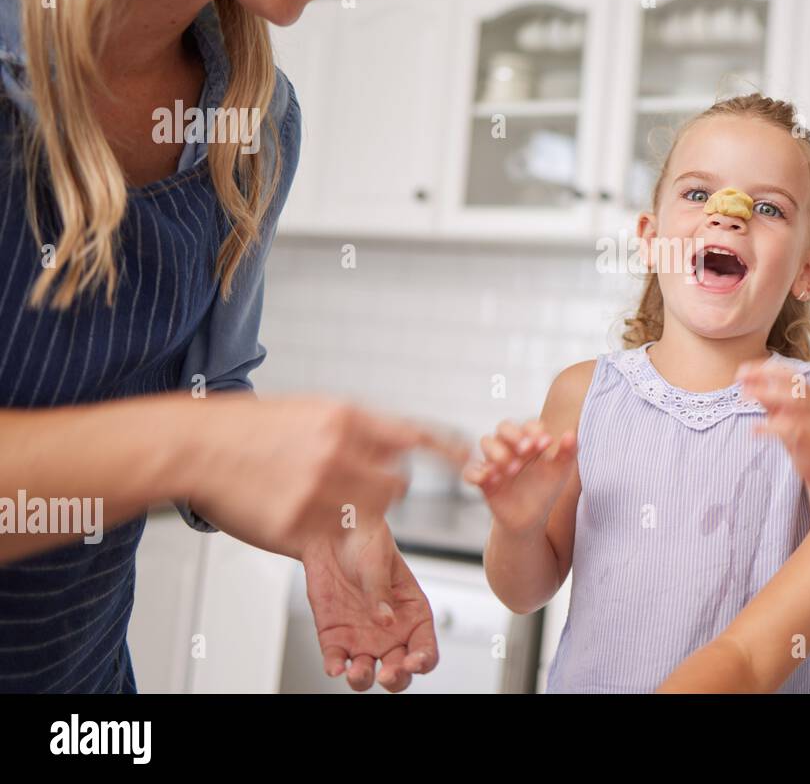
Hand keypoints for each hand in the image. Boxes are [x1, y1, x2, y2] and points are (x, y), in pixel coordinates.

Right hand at [186, 395, 470, 558]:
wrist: (194, 447)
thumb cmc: (247, 430)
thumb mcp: (308, 411)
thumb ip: (352, 431)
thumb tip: (391, 447)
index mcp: (344, 418)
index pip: (411, 436)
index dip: (444, 449)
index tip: (467, 459)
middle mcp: (338, 452)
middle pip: (395, 486)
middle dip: (383, 492)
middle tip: (352, 490)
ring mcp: (319, 491)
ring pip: (369, 518)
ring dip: (357, 518)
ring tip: (323, 506)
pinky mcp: (297, 526)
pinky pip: (334, 544)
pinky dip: (328, 543)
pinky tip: (304, 527)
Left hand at [302, 521, 436, 692]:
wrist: (329, 534)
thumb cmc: (365, 541)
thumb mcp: (377, 561)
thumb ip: (380, 592)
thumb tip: (384, 620)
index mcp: (412, 613)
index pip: (425, 648)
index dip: (423, 660)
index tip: (413, 661)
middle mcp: (390, 632)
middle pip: (400, 670)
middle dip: (396, 678)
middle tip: (388, 673)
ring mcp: (362, 637)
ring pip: (367, 672)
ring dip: (363, 678)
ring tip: (357, 671)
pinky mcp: (335, 636)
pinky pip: (336, 659)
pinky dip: (335, 667)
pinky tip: (335, 666)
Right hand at [463, 418, 576, 534]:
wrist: (531, 518)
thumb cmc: (545, 490)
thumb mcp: (560, 473)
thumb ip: (568, 453)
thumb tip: (571, 433)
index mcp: (529, 442)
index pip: (528, 424)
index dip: (534, 430)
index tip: (546, 443)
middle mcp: (510, 447)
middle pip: (504, 426)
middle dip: (514, 435)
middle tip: (526, 449)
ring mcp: (495, 462)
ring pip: (486, 441)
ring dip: (498, 451)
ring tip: (514, 469)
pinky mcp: (483, 480)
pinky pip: (470, 470)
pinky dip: (477, 472)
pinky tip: (492, 479)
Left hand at [737, 361, 809, 487]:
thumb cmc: (806, 440)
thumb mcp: (787, 416)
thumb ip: (771, 402)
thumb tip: (750, 386)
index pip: (788, 372)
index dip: (764, 368)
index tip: (742, 370)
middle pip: (790, 381)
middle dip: (763, 375)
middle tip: (738, 377)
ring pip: (792, 399)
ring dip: (765, 394)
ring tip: (744, 396)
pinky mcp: (809, 438)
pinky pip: (788, 428)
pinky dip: (768, 427)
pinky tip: (753, 431)